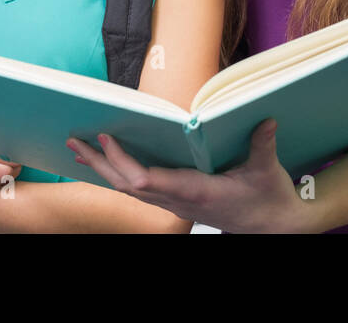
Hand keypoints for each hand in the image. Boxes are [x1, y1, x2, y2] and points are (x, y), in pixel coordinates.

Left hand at [67, 119, 307, 233]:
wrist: (272, 228)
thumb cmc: (268, 200)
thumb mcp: (266, 171)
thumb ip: (262, 144)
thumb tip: (265, 119)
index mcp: (196, 192)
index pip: (148, 182)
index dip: (123, 162)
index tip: (106, 138)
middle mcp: (180, 200)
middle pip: (129, 186)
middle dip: (100, 163)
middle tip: (75, 141)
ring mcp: (176, 204)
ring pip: (130, 190)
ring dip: (105, 170)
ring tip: (80, 149)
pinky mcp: (178, 202)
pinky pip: (140, 191)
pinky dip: (120, 175)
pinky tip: (108, 165)